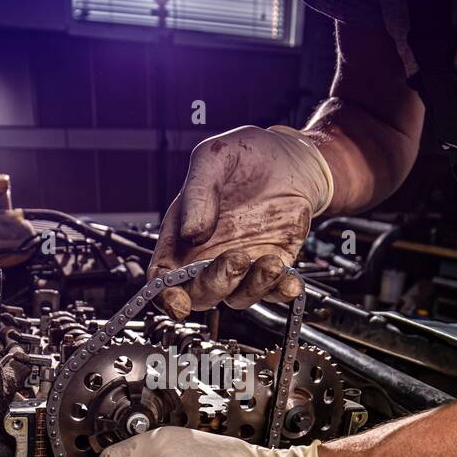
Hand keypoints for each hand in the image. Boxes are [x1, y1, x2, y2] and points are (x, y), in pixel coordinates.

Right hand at [150, 125, 333, 319]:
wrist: (293, 157)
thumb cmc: (247, 156)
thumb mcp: (213, 158)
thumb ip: (198, 192)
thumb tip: (190, 231)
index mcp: (182, 233)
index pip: (164, 275)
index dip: (166, 294)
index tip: (178, 301)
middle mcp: (209, 254)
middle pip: (200, 293)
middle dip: (214, 285)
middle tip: (235, 258)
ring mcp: (242, 263)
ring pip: (237, 297)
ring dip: (252, 287)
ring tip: (269, 262)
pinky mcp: (272, 265)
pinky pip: (274, 290)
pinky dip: (281, 291)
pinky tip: (290, 280)